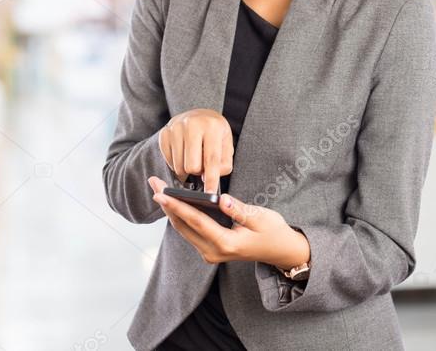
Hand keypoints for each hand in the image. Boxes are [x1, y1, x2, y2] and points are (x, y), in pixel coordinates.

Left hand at [147, 177, 310, 269]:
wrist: (281, 252)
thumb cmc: (274, 232)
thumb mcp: (261, 218)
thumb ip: (240, 210)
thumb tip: (221, 199)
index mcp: (227, 244)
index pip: (196, 222)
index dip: (176, 206)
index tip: (160, 193)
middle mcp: (214, 252)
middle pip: (183, 225)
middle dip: (166, 204)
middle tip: (154, 182)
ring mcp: (210, 253)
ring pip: (183, 229)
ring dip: (170, 209)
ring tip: (159, 188)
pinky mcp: (210, 250)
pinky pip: (189, 231)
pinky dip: (180, 215)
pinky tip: (172, 201)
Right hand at [159, 108, 233, 193]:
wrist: (200, 116)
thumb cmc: (215, 134)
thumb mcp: (226, 146)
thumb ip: (223, 164)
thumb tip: (207, 179)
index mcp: (211, 126)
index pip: (211, 159)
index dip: (211, 179)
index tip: (210, 194)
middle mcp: (191, 124)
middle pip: (192, 166)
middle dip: (198, 171)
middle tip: (201, 165)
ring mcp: (175, 127)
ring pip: (179, 166)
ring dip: (187, 169)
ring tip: (193, 159)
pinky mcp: (164, 133)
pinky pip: (169, 161)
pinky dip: (177, 164)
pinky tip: (183, 155)